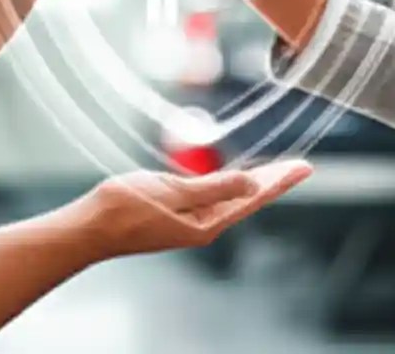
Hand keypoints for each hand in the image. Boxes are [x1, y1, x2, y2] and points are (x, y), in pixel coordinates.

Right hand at [71, 160, 312, 261]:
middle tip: (298, 167)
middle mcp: (203, 226)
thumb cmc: (125, 209)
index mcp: (207, 223)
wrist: (90, 227)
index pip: (254, 197)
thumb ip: (214, 187)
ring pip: (231, 199)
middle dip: (273, 181)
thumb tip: (253, 185)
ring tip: (275, 172)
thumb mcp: (174, 191)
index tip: (304, 168)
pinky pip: (212, 199)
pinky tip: (232, 181)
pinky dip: (229, 186)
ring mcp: (189, 223)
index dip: (280, 181)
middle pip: (247, 199)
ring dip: (253, 183)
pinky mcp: (175, 217)